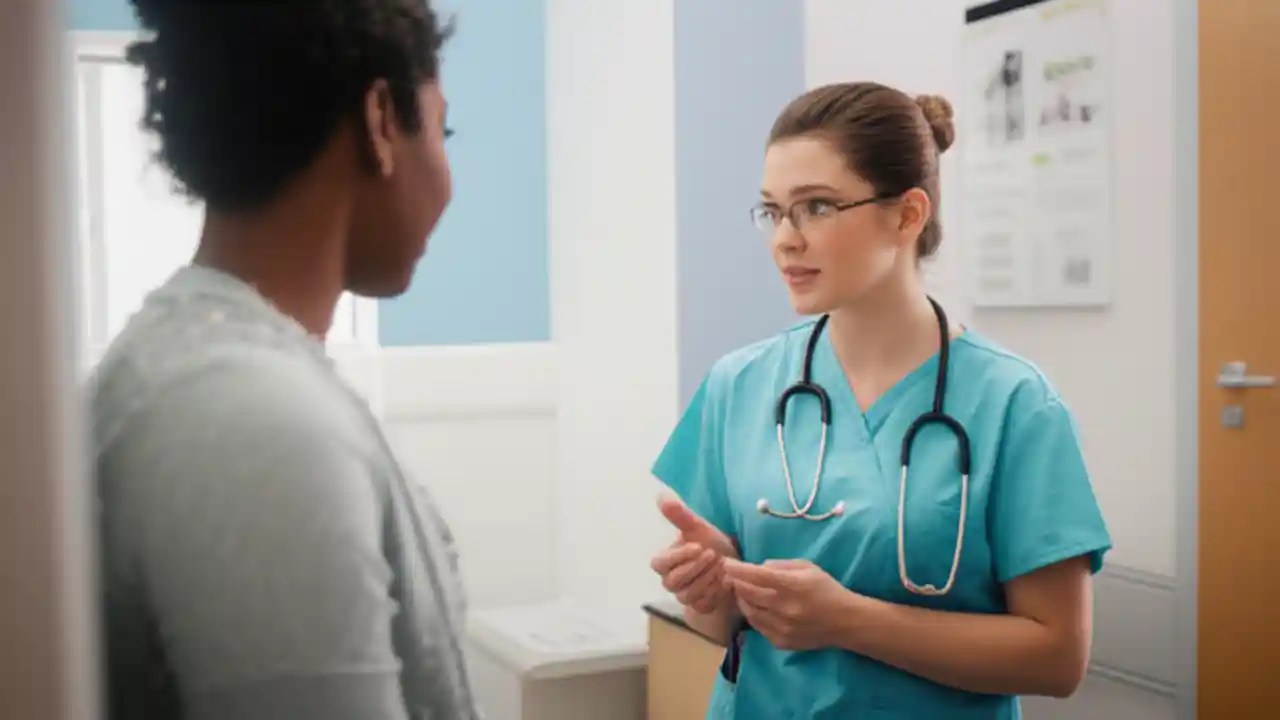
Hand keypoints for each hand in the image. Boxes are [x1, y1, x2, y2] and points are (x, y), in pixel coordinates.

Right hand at [650, 494, 737, 613]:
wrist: (734, 565)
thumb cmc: (712, 544)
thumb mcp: (698, 528)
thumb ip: (680, 515)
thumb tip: (661, 496)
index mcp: (665, 562)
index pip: (659, 564)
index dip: (678, 556)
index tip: (698, 546)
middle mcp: (671, 581)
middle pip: (674, 581)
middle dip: (696, 567)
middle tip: (713, 554)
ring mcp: (685, 596)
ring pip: (688, 594)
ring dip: (707, 578)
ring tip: (722, 565)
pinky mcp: (700, 607)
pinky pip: (704, 604)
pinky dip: (717, 592)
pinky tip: (727, 580)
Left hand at [723, 558, 851, 651]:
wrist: (845, 622)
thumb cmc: (826, 589)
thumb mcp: (807, 567)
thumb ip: (781, 564)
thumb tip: (759, 567)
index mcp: (791, 585)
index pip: (756, 575)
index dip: (738, 569)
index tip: (726, 564)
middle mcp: (783, 607)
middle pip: (748, 593)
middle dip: (736, 582)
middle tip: (732, 576)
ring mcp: (781, 627)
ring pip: (749, 611)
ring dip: (742, 599)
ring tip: (742, 591)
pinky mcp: (781, 642)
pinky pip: (758, 627)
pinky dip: (753, 615)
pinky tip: (755, 608)